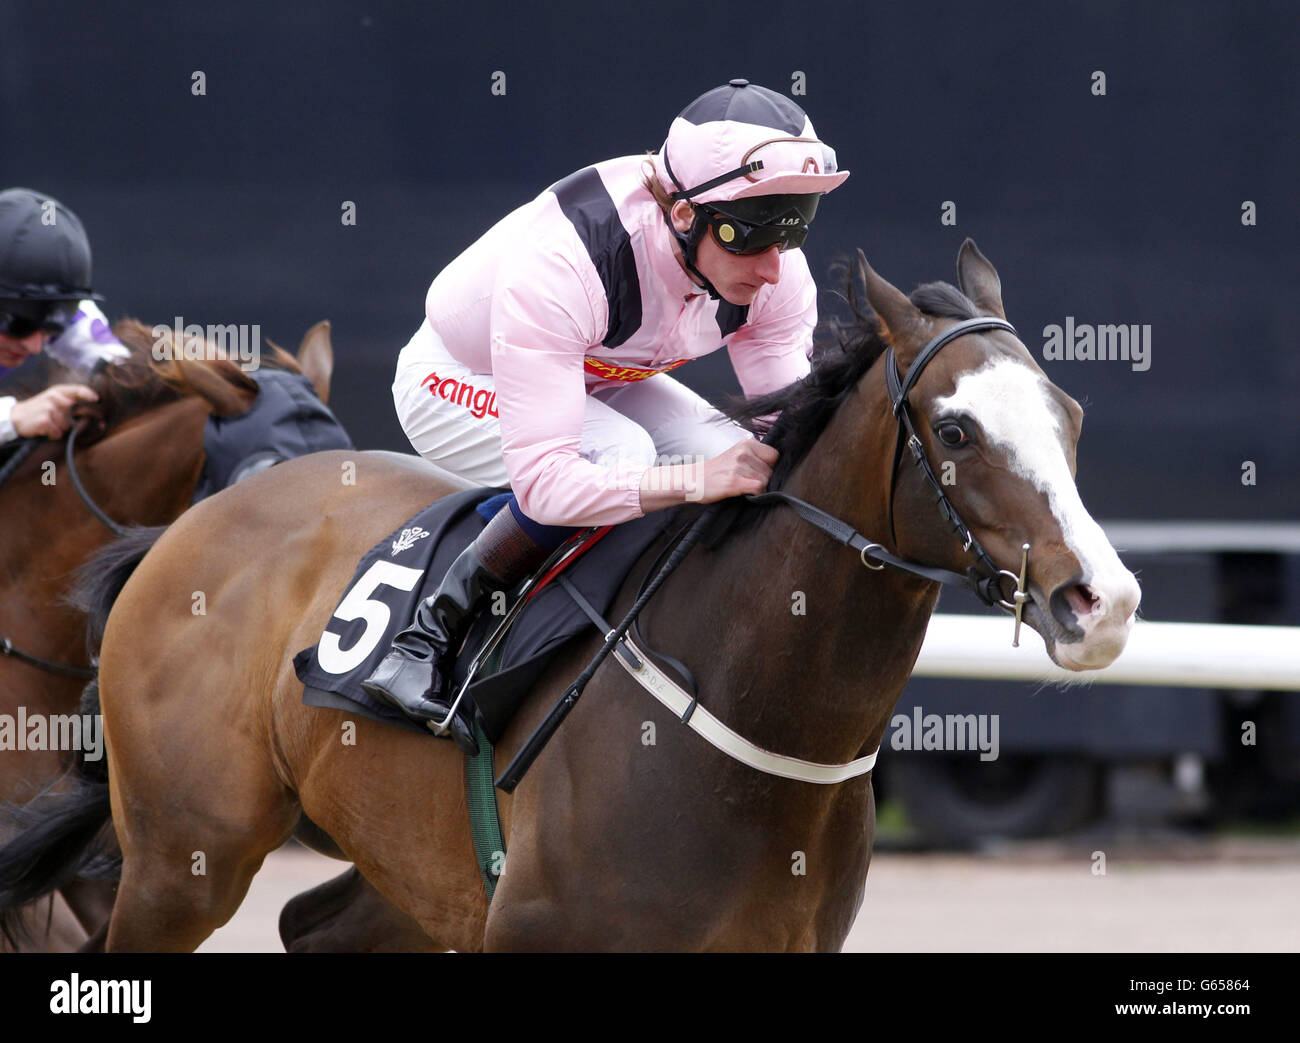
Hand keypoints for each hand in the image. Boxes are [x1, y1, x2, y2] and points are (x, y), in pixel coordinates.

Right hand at [10, 384, 98, 438]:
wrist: (17, 417)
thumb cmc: (40, 410)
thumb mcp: (53, 401)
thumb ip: (70, 402)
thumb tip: (93, 413)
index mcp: (58, 391)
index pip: (78, 390)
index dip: (89, 394)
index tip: (97, 400)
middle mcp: (54, 397)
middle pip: (76, 414)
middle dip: (71, 422)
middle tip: (57, 421)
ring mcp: (49, 408)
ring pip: (67, 426)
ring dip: (60, 429)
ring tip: (49, 424)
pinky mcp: (44, 420)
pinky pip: (58, 433)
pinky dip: (53, 435)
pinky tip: (44, 430)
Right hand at [638, 438, 778, 513]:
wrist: (694, 480)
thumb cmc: (718, 471)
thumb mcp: (737, 455)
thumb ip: (756, 457)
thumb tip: (778, 466)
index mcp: (747, 443)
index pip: (774, 455)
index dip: (768, 467)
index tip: (755, 472)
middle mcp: (744, 452)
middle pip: (771, 470)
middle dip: (762, 478)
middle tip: (745, 480)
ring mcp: (739, 466)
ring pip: (765, 481)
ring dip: (756, 487)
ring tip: (740, 485)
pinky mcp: (734, 481)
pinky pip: (758, 488)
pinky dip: (754, 494)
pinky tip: (741, 491)